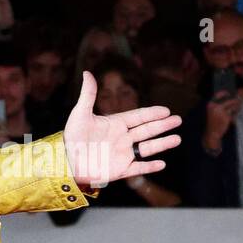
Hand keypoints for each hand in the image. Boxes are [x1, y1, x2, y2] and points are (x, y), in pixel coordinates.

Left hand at [63, 71, 181, 186]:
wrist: (64, 161)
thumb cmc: (71, 137)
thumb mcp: (80, 114)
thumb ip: (88, 95)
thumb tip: (87, 73)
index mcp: (115, 124)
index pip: (138, 117)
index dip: (152, 114)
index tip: (166, 110)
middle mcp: (121, 139)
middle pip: (147, 131)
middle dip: (162, 126)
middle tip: (178, 120)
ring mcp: (122, 154)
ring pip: (146, 148)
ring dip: (162, 144)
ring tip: (177, 139)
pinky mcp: (119, 170)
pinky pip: (138, 168)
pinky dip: (149, 167)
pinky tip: (162, 163)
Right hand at [203, 91, 239, 148]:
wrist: (212, 133)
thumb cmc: (212, 122)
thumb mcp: (211, 112)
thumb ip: (217, 105)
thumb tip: (229, 98)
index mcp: (210, 105)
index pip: (219, 94)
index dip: (225, 93)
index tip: (229, 93)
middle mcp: (215, 107)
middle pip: (230, 100)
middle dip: (235, 101)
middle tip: (238, 102)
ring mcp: (221, 112)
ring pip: (233, 105)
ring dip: (237, 107)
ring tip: (236, 110)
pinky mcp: (227, 117)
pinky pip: (234, 112)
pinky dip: (235, 114)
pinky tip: (232, 117)